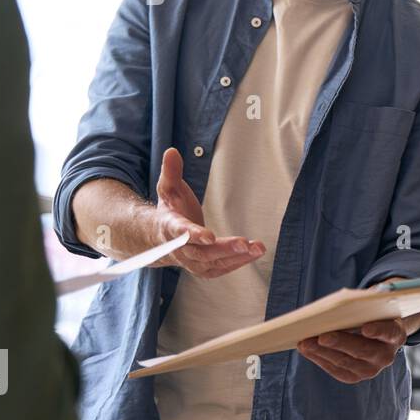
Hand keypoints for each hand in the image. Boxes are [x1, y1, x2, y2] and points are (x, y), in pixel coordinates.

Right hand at [151, 147, 264, 276]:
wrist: (161, 238)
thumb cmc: (170, 210)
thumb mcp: (168, 188)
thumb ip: (171, 171)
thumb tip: (172, 151)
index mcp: (170, 228)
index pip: (181, 233)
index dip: (194, 235)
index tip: (209, 236)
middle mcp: (180, 249)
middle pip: (202, 253)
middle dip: (224, 248)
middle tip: (244, 243)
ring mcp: (192, 261)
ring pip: (214, 263)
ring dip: (236, 257)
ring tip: (258, 248)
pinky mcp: (203, 267)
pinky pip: (220, 268)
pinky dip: (237, 262)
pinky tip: (254, 254)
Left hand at [298, 317, 407, 383]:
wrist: (377, 334)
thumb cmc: (372, 315)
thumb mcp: (372, 308)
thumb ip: (363, 306)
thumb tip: (336, 308)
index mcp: (396, 334)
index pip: (389, 332)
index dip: (379, 331)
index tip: (366, 328)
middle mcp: (387, 355)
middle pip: (363, 350)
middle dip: (341, 343)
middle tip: (322, 336)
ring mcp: (372, 369)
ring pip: (346, 362)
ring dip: (323, 352)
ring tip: (305, 342)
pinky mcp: (356, 376)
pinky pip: (337, 370)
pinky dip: (321, 359)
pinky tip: (308, 350)